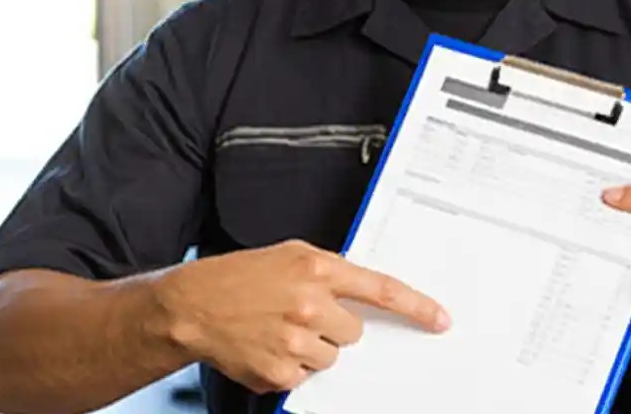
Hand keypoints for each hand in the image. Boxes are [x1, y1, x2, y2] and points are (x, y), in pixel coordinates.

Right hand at [156, 240, 448, 393]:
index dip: (416, 307)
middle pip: (354, 331)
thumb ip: (328, 270)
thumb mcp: (287, 255)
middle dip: (333, 326)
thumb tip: (361, 292)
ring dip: (312, 347)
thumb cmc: (238, 277)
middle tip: (300, 315)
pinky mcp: (281, 371)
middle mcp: (310, 304)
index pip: (381, 290)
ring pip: (331, 356)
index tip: (439, 319)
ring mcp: (296, 341)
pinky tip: (267, 346)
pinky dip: (291, 366)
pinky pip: (306, 375)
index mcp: (316, 268)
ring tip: (277, 329)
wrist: (191, 306)